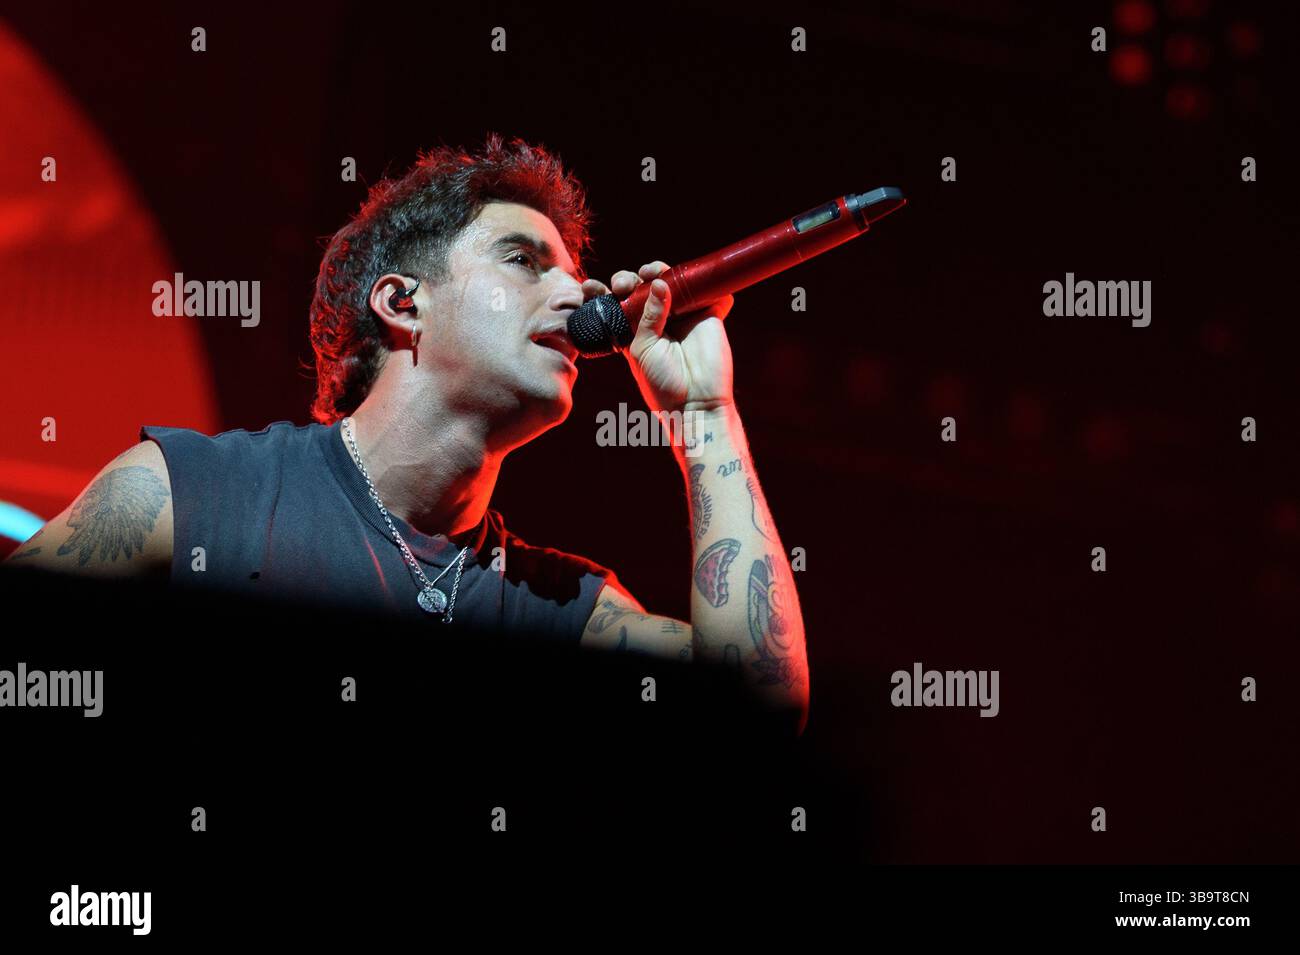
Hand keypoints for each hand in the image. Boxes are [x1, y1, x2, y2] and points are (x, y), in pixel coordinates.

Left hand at [581, 262, 734, 415]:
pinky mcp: (709, 314)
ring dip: (659, 270)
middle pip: (643, 286)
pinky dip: (707, 280)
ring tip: (653, 273)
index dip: (604, 290)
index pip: (617, 302)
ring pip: (672, 281)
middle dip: (629, 278)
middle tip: (624, 285)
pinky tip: (694, 276)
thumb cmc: (662, 382)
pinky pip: (711, 291)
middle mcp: (659, 318)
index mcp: (635, 329)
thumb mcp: (642, 349)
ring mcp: (684, 314)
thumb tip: (658, 284)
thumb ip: (646, 317)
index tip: (589, 287)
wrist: (695, 403)